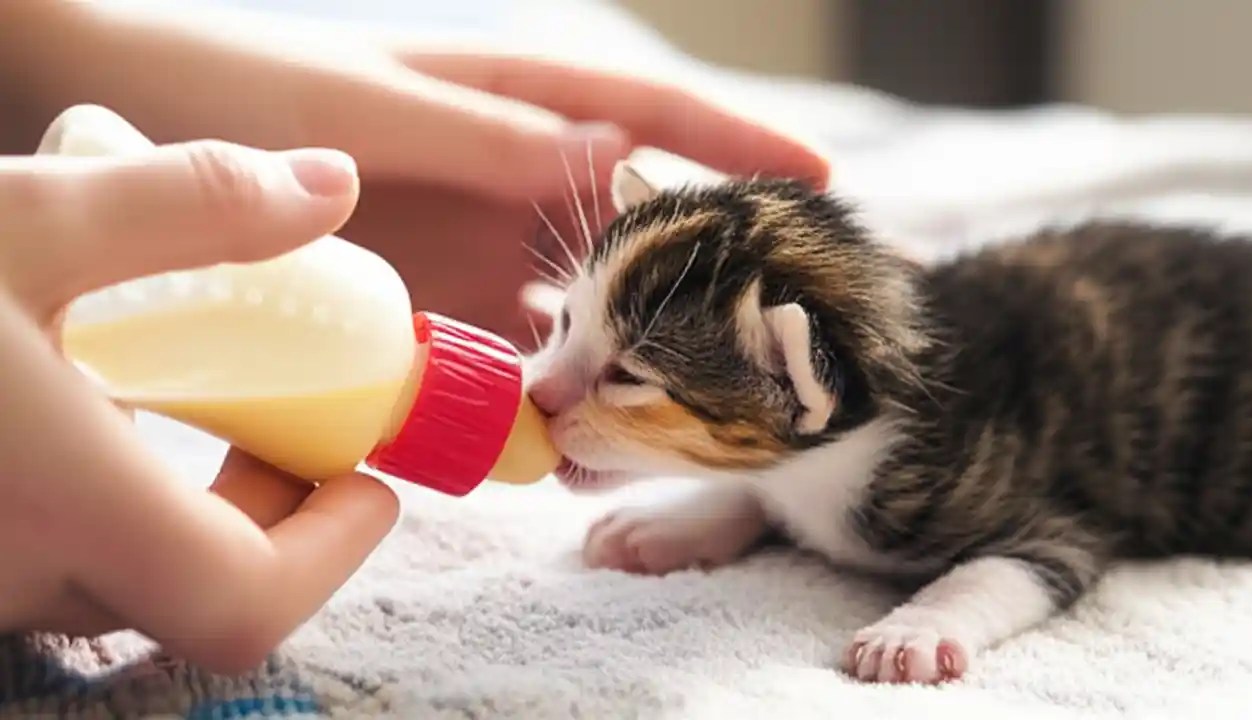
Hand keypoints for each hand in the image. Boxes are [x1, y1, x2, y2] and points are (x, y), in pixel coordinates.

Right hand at [0, 138, 399, 673]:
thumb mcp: (18, 218)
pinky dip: (93, 504)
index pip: (245, 607)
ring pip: (110, 575)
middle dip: (266, 523)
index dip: (328, 557)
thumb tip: (332, 185)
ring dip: (178, 512)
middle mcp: (7, 569)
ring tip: (201, 412)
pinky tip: (76, 413)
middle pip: (192, 592)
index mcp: (61, 506)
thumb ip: (190, 205)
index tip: (368, 488)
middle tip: (295, 440)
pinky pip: (33, 551)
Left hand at [1, 0, 829, 345]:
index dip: (738, 148)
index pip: (650, 116)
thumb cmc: (243, 78)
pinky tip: (552, 445)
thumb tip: (612, 149)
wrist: (130, 117)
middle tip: (748, 345)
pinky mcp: (425, 308)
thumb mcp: (369, 104)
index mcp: (512, 103)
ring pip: (575, 310)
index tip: (819, 185)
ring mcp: (472, 247)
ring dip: (614, 364)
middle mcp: (509, 179)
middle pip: (632, 231)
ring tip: (653, 424)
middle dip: (692, 285)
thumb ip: (487, 133)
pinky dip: (530, 402)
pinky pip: (498, 359)